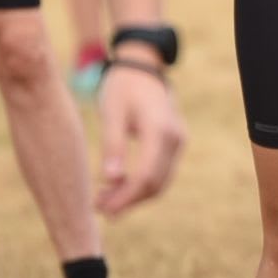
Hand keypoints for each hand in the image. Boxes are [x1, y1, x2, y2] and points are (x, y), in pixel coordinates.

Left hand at [93, 55, 185, 214]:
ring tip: (105, 201)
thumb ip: (112, 145)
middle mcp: (175, 139)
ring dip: (134, 196)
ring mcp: (178, 142)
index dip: (125, 197)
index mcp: (160, 130)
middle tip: (100, 209)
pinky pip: (161, 172)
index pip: (145, 175)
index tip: (103, 209)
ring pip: (159, 182)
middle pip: (154, 184)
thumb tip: (111, 180)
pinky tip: (118, 187)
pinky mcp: (174, 144)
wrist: (143, 68)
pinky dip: (141, 184)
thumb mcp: (112, 113)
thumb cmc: (123, 87)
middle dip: (127, 201)